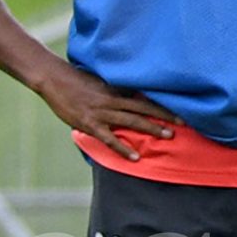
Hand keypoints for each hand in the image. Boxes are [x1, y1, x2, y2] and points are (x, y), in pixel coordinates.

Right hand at [35, 60, 175, 159]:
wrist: (53, 79)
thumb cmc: (74, 78)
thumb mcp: (98, 80)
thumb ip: (113, 89)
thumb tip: (127, 96)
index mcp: (115, 89)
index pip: (144, 97)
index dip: (162, 104)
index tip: (178, 110)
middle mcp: (112, 100)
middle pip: (143, 108)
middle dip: (164, 116)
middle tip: (182, 124)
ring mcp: (101, 112)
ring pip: (132, 121)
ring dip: (151, 129)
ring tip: (168, 137)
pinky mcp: (89, 124)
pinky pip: (110, 139)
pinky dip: (123, 149)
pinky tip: (135, 158)